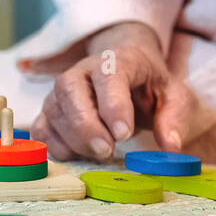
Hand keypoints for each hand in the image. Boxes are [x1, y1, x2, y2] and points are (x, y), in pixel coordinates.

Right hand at [30, 22, 192, 161]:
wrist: (124, 72)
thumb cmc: (147, 85)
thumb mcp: (172, 96)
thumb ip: (174, 118)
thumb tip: (171, 149)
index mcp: (115, 61)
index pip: (108, 75)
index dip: (113, 105)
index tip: (124, 134)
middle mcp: (81, 71)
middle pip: (70, 91)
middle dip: (86, 126)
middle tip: (107, 151)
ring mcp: (59, 91)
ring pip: (53, 112)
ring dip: (74, 140)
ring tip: (100, 154)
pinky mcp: (47, 111)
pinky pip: (41, 129)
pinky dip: (56, 147)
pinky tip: (79, 154)